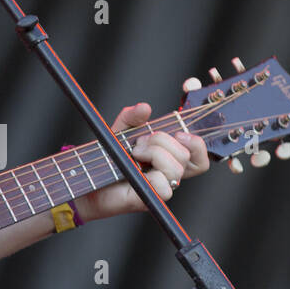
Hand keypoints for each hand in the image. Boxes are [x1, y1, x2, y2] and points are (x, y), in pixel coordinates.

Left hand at [74, 102, 209, 221]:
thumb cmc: (108, 157)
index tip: (190, 90)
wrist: (88, 178)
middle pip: (187, 153)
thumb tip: (145, 108)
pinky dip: (148, 175)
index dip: (200, 124)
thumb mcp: (120, 130)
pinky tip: (134, 172)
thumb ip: (132, 117)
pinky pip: (164, 186)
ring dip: (153, 154)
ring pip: (176, 167)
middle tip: (139, 142)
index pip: (198, 147)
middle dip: (162, 140)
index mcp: (169, 154)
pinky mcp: (152, 199)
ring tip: (134, 153)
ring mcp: (163, 185)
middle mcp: (170, 170)